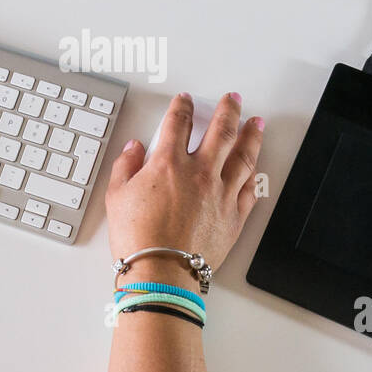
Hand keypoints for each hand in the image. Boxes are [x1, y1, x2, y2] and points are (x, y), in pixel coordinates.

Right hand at [105, 92, 264, 286]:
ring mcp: (221, 194)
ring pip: (243, 156)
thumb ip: (125, 166)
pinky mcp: (234, 216)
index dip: (182, 107)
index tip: (185, 101)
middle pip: (221, 130)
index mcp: (169, 163)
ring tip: (256, 123)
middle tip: (233, 99)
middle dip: (228, 110)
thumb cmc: (138, 238)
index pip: (178, 123)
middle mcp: (199, 173)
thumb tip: (133, 148)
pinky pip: (250, 189)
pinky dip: (254, 175)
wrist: (161, 272)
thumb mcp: (116, 197)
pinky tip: (255, 169)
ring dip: (251, 136)